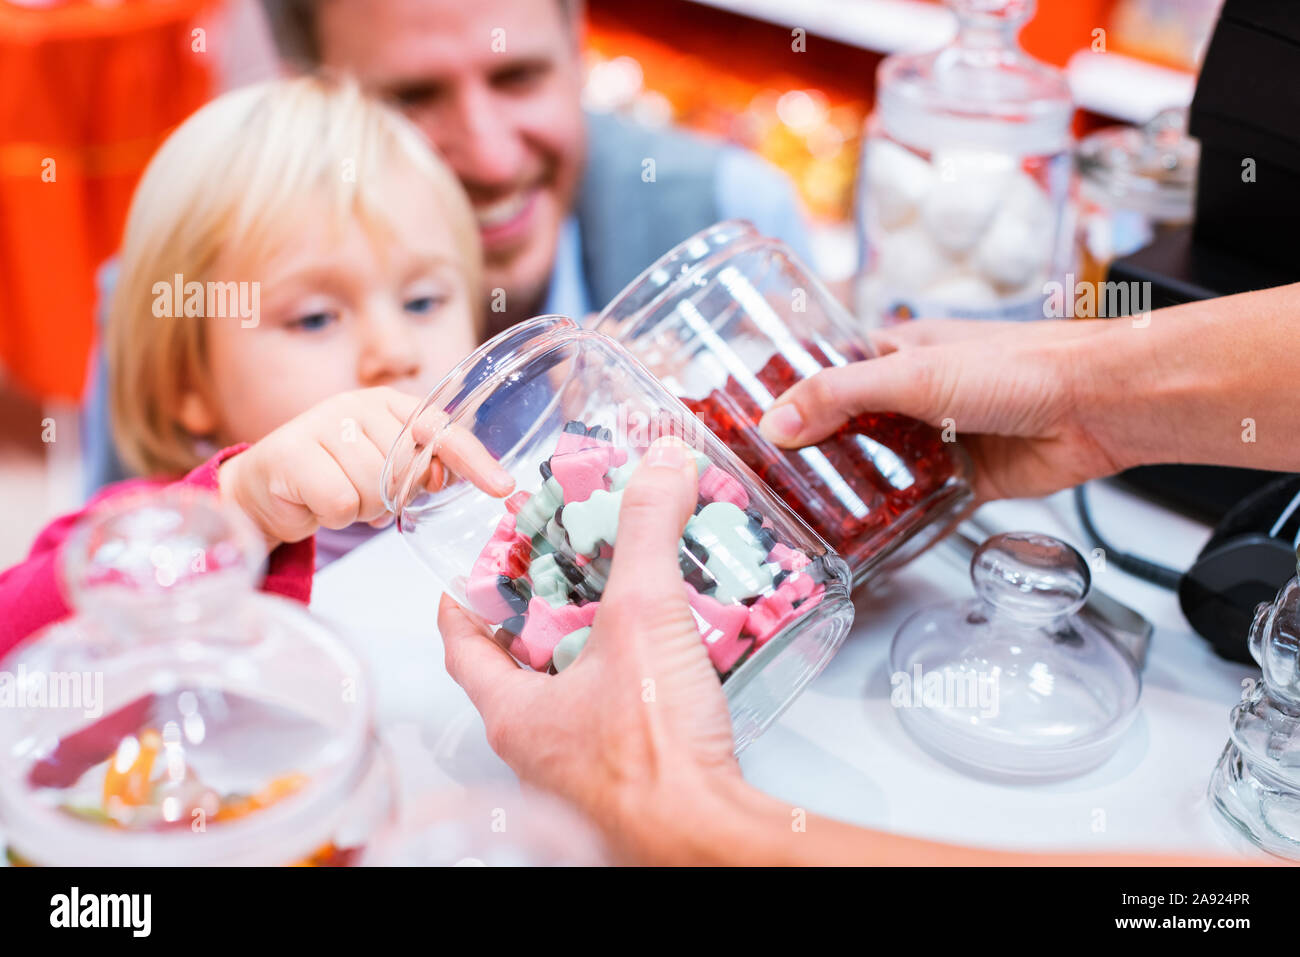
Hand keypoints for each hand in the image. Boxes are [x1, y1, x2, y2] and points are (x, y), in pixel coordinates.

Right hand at [219, 387, 512, 548]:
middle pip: (407, 470)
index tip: (503, 487)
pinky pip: (340, 502)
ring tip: (338, 495)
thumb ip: (419, 468)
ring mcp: (321, 424)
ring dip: (360, 508)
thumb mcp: (383, 469)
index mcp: (386, 404)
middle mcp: (356, 405)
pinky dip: (334, 515)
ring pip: (374, 488)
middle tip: (363, 493)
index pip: (441, 430)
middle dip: (391, 497)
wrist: (264, 489)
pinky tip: (316, 502)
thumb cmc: (332, 477)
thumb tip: (444, 477)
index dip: (473, 460)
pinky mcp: (291, 453)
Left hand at [437, 438, 740, 860]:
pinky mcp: (630, 778)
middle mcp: (538, 745)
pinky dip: (634, 676)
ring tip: (625, 593)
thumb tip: (662, 465)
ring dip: (592, 641)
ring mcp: (582, 768)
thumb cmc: (654, 752)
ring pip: (572, 689)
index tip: (479, 562)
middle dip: (544, 608)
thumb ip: (649, 532)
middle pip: (519, 662)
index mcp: (513, 710)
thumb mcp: (644, 615)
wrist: (707, 835)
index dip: (464, 596)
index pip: (460, 644)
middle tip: (568, 561)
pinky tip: (672, 649)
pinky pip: (619, 713)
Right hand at [758, 318, 1126, 503]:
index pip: (828, 374)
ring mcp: (940, 438)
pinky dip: (899, 522)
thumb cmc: (1019, 367)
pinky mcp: (966, 479)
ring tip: (808, 519)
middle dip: (816, 454)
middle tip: (772, 484)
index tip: (752, 427)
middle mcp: (916, 395)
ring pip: (883, 468)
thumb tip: (777, 422)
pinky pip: (923, 504)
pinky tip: (870, 542)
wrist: (1098, 405)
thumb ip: (841, 396)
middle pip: (850, 427)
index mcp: (899, 354)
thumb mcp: (914, 375)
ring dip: (855, 490)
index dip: (791, 397)